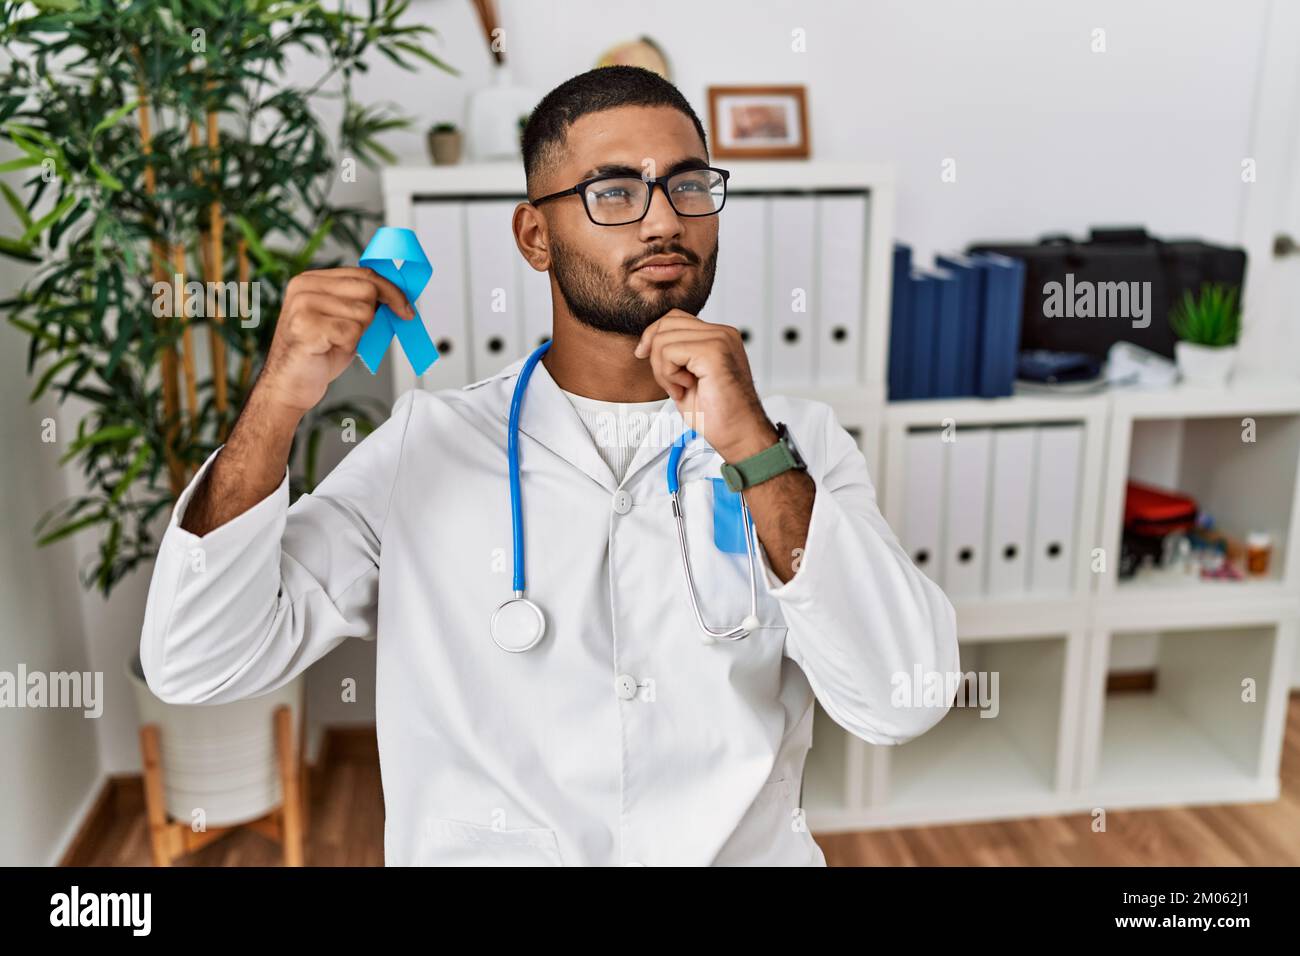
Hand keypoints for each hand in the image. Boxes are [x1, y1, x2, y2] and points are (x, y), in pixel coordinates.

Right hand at [257, 267, 414, 413]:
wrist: (290, 385)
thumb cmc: (319, 354)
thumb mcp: (344, 321)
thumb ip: (362, 304)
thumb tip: (397, 298)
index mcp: (312, 280)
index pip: (364, 273)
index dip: (391, 291)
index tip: (406, 309)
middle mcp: (305, 287)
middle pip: (368, 290)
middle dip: (372, 317)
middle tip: (355, 334)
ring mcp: (303, 305)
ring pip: (363, 312)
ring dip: (357, 334)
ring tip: (335, 342)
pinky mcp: (306, 326)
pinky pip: (352, 332)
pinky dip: (348, 346)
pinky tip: (328, 349)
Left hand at [633, 309, 777, 461]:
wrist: (739, 434)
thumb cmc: (718, 414)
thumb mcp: (687, 377)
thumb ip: (674, 355)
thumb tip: (647, 343)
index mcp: (719, 336)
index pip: (674, 318)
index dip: (653, 336)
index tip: (643, 355)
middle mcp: (722, 333)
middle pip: (667, 322)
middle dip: (656, 355)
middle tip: (670, 382)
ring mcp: (720, 340)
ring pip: (664, 338)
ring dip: (663, 370)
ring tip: (681, 388)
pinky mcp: (713, 352)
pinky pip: (669, 351)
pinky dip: (669, 375)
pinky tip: (685, 388)